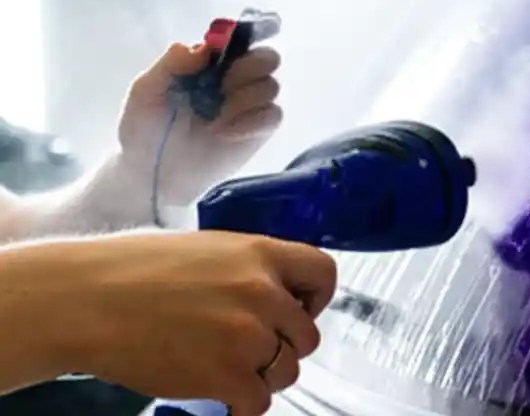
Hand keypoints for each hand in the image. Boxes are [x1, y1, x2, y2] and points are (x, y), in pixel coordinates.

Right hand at [5, 231, 336, 413]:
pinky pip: (258, 402)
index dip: (315, 298)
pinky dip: (241, 405)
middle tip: (248, 350)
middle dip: (282, 346)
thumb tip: (273, 290)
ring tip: (225, 369)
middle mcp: (262, 291)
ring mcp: (247, 334)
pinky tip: (218, 395)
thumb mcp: (205, 249)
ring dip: (261, 377)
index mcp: (259, 252)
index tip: (298, 310)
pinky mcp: (226, 375)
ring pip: (286, 371)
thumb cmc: (129, 271)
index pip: (324, 274)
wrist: (84, 301)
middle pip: (307, 334)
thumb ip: (246, 268)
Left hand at [118, 42, 283, 206]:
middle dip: (250, 65)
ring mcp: (248, 107)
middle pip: (267, 57)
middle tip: (224, 83)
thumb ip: (170, 64)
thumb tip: (199, 47)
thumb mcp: (145, 91)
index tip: (227, 49)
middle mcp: (234, 81)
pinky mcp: (258, 132)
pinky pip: (274, 115)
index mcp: (210, 64)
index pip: (238, 39)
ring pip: (271, 85)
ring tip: (218, 113)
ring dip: (248, 95)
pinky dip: (254, 121)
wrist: (151, 174)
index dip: (240, 38)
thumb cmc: (144, 129)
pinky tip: (228, 133)